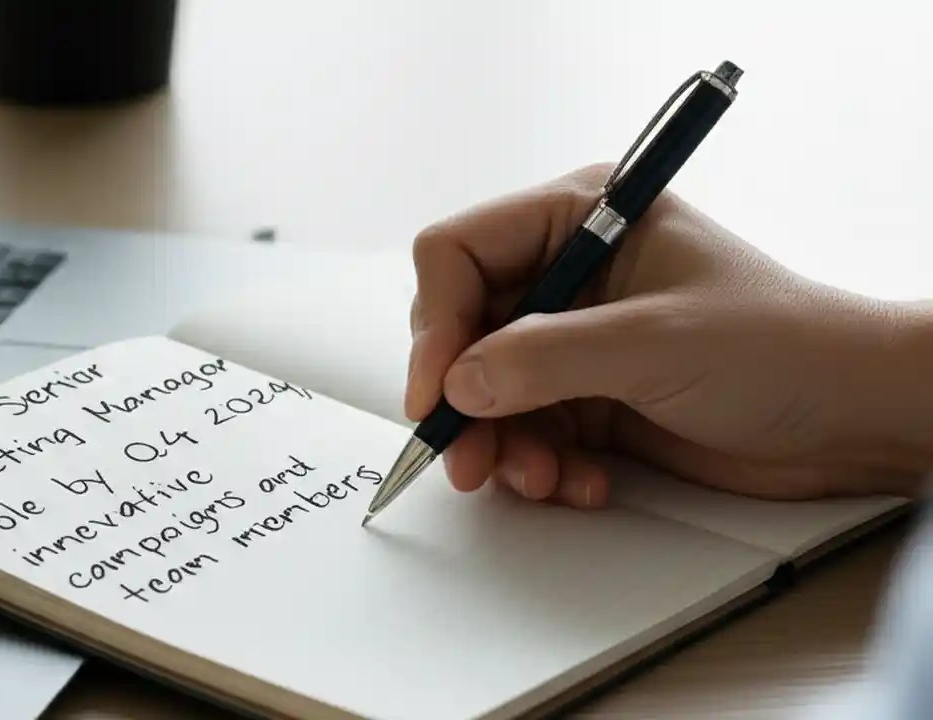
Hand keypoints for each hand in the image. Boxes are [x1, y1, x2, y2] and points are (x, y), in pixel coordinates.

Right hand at [406, 164, 932, 507]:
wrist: (853, 418)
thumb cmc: (780, 347)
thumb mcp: (654, 342)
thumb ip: (545, 359)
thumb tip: (457, 384)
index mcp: (580, 217)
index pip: (459, 254)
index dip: (437, 323)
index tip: (436, 394)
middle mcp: (567, 273)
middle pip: (462, 330)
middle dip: (464, 399)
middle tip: (470, 458)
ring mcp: (576, 339)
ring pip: (486, 390)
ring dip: (503, 443)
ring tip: (539, 479)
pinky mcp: (589, 396)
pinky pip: (526, 430)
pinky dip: (540, 463)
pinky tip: (582, 482)